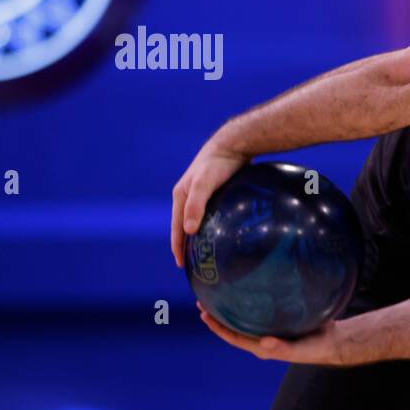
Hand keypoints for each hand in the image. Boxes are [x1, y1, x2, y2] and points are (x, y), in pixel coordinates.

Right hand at [171, 139, 248, 266]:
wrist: (234, 143)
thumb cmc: (218, 164)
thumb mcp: (204, 185)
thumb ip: (196, 206)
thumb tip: (188, 232)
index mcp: (180, 196)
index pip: (176, 228)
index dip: (177, 247)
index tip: (181, 265)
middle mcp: (188, 195)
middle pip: (184, 225)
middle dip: (185, 244)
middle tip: (192, 263)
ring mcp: (202, 192)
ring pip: (198, 219)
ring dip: (198, 234)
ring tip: (207, 250)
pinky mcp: (217, 189)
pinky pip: (212, 212)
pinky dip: (213, 224)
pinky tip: (226, 231)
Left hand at [197, 302, 348, 365]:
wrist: (334, 340)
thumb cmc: (317, 347)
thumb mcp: (301, 349)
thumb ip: (283, 348)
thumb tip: (263, 343)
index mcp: (263, 347)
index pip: (234, 338)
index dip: (217, 328)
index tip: (204, 315)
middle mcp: (262, 338)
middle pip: (233, 327)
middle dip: (217, 316)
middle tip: (202, 301)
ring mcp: (269, 329)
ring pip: (244, 317)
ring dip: (230, 307)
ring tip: (218, 291)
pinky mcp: (279, 319)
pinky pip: (260, 309)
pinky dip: (249, 299)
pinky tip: (249, 285)